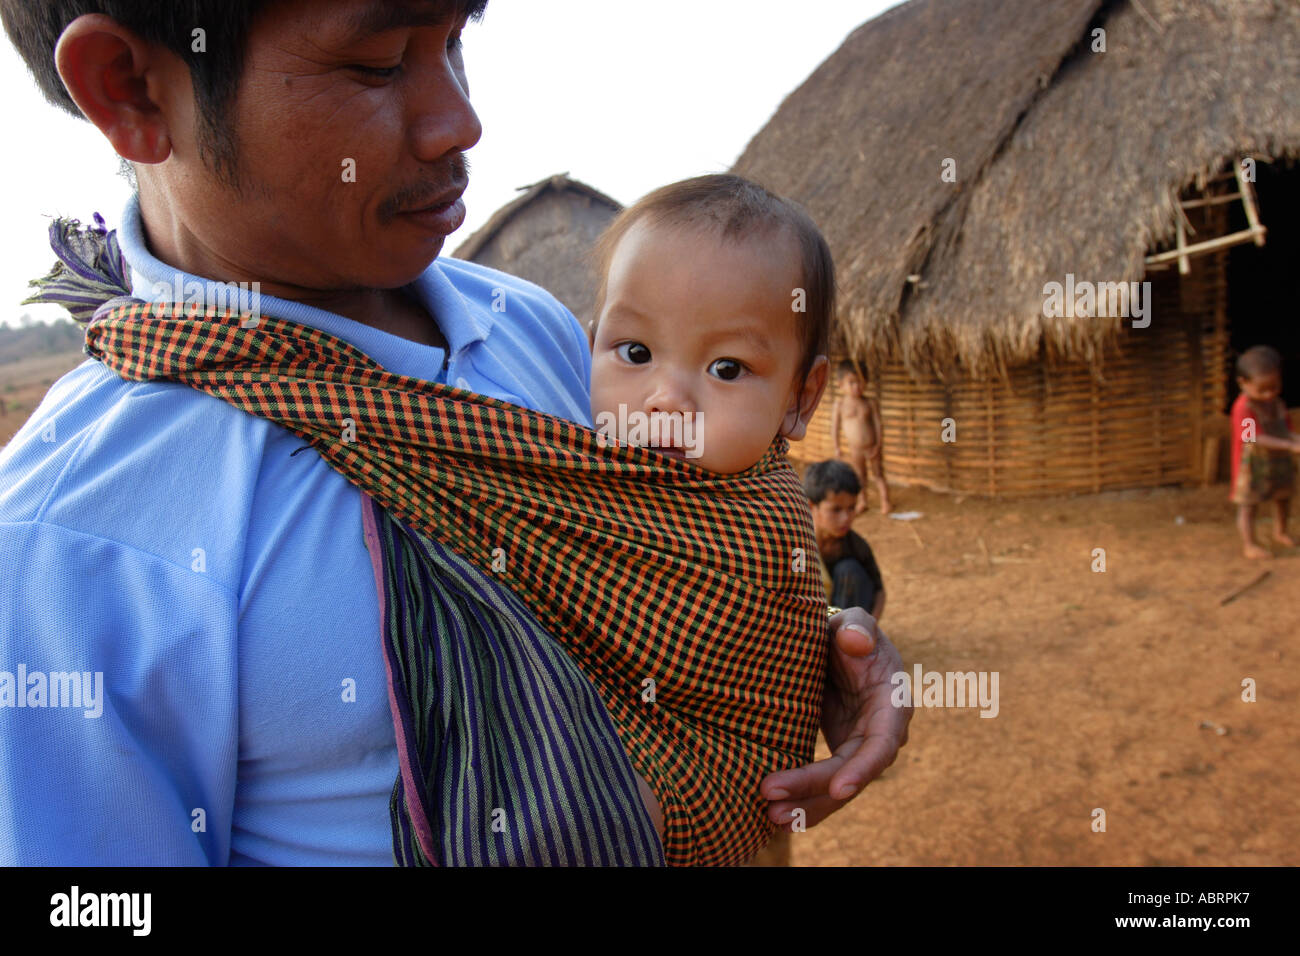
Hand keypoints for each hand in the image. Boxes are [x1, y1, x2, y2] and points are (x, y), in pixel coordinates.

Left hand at [761, 608, 910, 830]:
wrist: (838, 647)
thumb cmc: (848, 631)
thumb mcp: (855, 622)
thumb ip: (858, 626)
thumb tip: (854, 641)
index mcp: (892, 703)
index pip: (882, 744)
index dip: (864, 768)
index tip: (839, 789)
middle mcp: (881, 734)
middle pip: (850, 773)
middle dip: (815, 791)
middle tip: (772, 801)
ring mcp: (859, 748)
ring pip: (836, 788)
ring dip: (806, 805)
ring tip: (770, 817)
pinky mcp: (839, 754)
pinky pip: (824, 785)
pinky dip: (803, 800)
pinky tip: (775, 815)